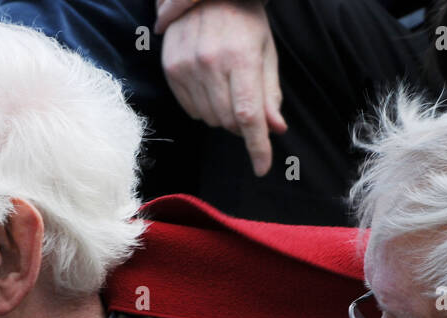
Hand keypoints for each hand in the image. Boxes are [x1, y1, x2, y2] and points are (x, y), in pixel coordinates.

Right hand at [159, 0, 286, 176]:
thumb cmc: (243, 21)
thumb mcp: (266, 52)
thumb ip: (270, 93)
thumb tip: (275, 129)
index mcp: (241, 57)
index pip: (249, 114)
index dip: (257, 146)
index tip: (262, 167)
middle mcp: (210, 62)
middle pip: (228, 121)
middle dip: (242, 125)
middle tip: (247, 105)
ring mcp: (187, 66)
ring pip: (209, 119)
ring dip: (223, 116)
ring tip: (227, 89)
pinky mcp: (171, 69)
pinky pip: (190, 109)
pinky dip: (204, 108)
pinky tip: (210, 86)